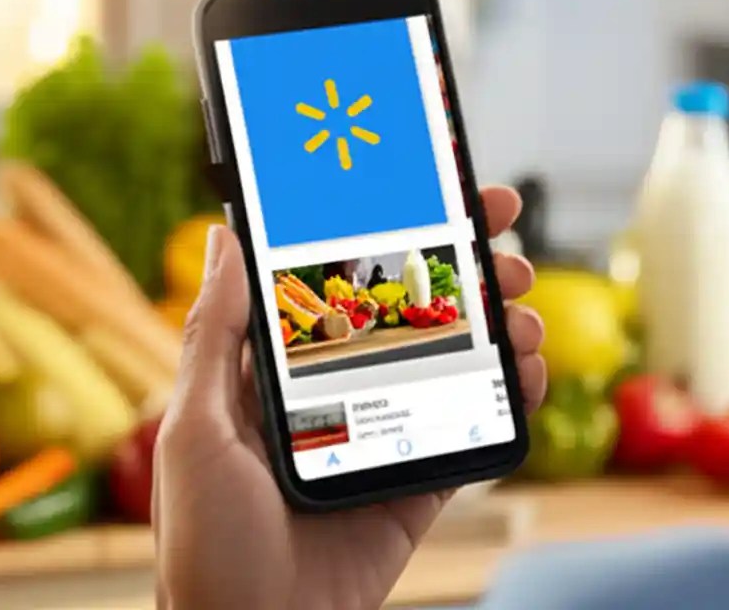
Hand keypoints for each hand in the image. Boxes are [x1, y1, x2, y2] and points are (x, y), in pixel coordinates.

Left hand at [153, 187, 544, 609]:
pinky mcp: (420, 481)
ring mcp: (387, 433)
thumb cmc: (206, 539)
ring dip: (498, 325)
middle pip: (415, 311)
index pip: (344, 282)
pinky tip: (532, 371)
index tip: (432, 190)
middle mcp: (341, 392)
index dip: (389, 232)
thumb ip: (215, 335)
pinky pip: (476, 428)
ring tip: (524, 309)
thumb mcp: (197, 426)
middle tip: (504, 237)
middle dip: (464, 267)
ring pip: (456, 361)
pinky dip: (513, 396)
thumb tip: (224, 239)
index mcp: (283, 370)